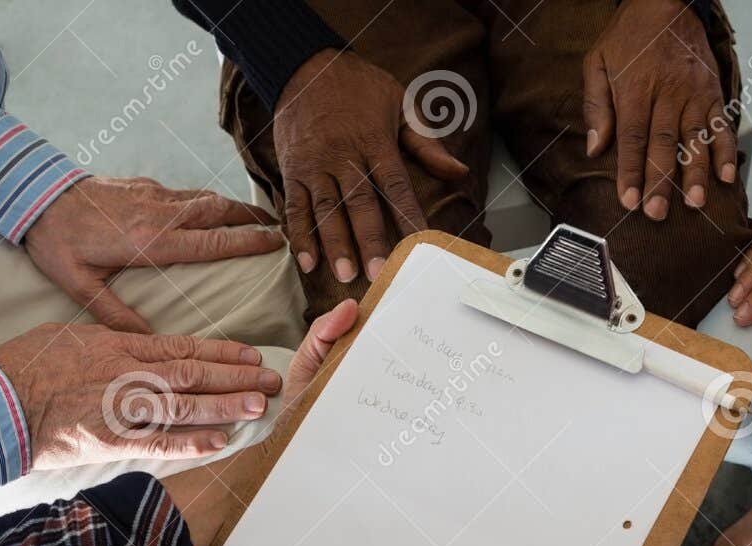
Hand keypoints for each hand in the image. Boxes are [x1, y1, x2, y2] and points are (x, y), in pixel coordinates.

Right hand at [0, 324, 280, 469]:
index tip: (250, 354)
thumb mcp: (68, 336)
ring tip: (259, 406)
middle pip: (192, 372)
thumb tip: (132, 339)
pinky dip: (190, 442)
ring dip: (225, 405)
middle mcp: (126, 372)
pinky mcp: (109, 439)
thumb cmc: (23, 366)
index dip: (221, 351)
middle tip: (271, 379)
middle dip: (236, 376)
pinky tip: (220, 441)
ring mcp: (119, 406)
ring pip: (184, 403)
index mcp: (117, 345)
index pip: (181, 346)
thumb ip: (106, 339)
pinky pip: (158, 442)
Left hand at [22, 177, 282, 332]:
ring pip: (205, 197)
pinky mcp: (142, 185)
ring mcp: (152, 195)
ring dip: (234, 207)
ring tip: (256, 218)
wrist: (32, 194)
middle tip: (279, 228)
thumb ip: (116, 314)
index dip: (248, 241)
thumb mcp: (81, 285)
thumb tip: (149, 342)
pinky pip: (185, 192)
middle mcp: (159, 214)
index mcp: (151, 242)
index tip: (276, 243)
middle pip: (219, 212)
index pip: (212, 241)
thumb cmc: (56, 241)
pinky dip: (207, 200)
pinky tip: (211, 209)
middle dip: (252, 219)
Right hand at [273, 49, 467, 283]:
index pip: (395, 186)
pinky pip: (295, 206)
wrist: (303, 64)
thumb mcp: (399, 103)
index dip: (408, 216)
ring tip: (344, 275)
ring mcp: (314, 165)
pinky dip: (300, 235)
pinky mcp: (292, 169)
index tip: (419, 244)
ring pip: (325, 210)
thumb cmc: (358, 86)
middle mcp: (343, 156)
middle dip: (369, 240)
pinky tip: (307, 262)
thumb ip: (427, 142)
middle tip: (378, 272)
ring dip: (334, 245)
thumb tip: (459, 172)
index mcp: (374, 142)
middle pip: (359, 204)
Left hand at [583, 0, 732, 219]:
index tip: (628, 201)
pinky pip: (721, 124)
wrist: (667, 0)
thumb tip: (596, 148)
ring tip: (694, 203)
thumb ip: (596, 105)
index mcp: (635, 90)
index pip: (632, 139)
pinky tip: (725, 176)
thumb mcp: (597, 61)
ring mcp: (693, 93)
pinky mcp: (712, 91)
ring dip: (695, 174)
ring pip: (695, 139)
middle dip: (660, 183)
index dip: (631, 172)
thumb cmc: (628, 36)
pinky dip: (724, 150)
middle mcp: (667, 94)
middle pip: (663, 146)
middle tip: (657, 214)